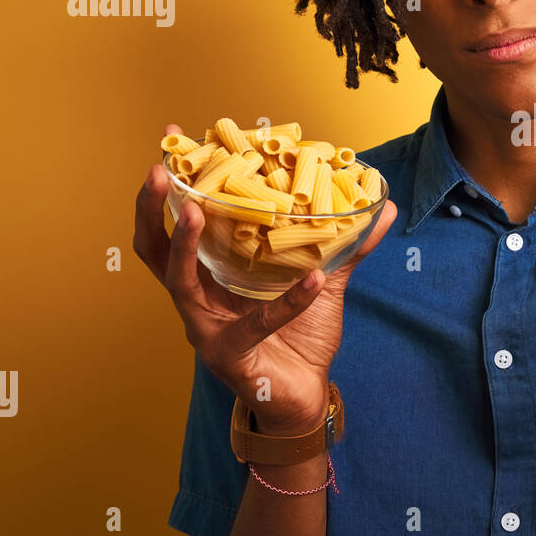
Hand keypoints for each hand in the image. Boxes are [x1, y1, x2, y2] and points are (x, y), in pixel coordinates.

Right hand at [134, 124, 396, 432]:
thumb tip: (384, 206)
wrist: (305, 395)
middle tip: (159, 170)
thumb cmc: (301, 337)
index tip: (170, 140)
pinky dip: (289, 300)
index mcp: (211, 272)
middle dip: (152, 207)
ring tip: (197, 213)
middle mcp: (197, 296)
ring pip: (180, 281)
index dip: (170, 186)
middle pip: (153, 249)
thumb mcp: (324, 281)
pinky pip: (258, 322)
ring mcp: (205, 326)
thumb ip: (347, 244)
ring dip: (186, 244)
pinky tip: (314, 280)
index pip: (179, 222)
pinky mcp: (228, 354)